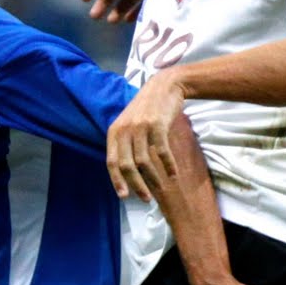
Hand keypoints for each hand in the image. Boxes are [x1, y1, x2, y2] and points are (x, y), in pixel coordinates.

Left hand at [106, 69, 183, 200]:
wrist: (164, 86)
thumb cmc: (147, 109)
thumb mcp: (129, 124)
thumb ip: (124, 143)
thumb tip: (125, 172)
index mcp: (114, 132)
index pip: (112, 162)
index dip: (117, 181)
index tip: (124, 196)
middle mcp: (124, 130)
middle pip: (127, 166)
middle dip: (136, 185)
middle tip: (146, 198)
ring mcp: (140, 127)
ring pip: (143, 162)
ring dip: (153, 179)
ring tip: (161, 188)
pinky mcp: (157, 125)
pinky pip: (162, 151)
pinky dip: (168, 165)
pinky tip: (173, 175)